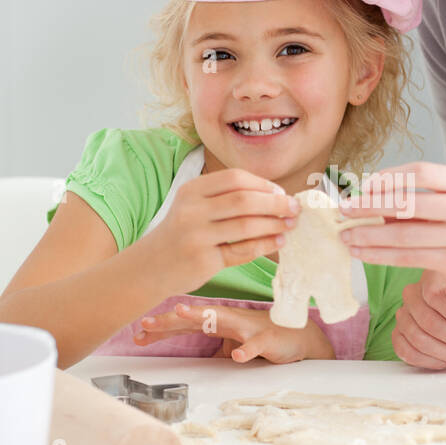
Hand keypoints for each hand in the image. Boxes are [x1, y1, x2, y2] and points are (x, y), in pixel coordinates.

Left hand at [133, 302, 333, 363]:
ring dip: (200, 317)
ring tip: (180, 314)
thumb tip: (184, 360)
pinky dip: (246, 351)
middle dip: (170, 320)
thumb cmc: (262, 338)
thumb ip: (209, 347)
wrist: (299, 338)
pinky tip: (236, 357)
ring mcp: (247, 327)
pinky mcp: (266, 338)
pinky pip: (255, 346)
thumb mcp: (230, 343)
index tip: (138, 335)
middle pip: (194, 318)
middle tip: (145, 322)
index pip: (184, 323)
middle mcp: (229, 319)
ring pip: (220, 319)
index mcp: (218, 322)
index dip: (162, 328)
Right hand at [138, 168, 299, 292]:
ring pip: (246, 226)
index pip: (235, 178)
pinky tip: (279, 241)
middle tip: (295, 208)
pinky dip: (265, 245)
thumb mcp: (193, 206)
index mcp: (192, 190)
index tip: (281, 192)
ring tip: (291, 225)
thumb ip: (226, 197)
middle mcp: (192, 210)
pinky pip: (243, 251)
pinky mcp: (204, 260)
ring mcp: (197, 236)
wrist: (150, 266)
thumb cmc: (182, 232)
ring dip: (275, 225)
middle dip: (276, 203)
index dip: (263, 184)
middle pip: (244, 200)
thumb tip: (275, 195)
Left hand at [337, 162, 445, 294]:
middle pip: (408, 203)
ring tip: (346, 235)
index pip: (422, 173)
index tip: (365, 185)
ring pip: (404, 234)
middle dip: (369, 206)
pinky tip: (362, 252)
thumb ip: (430, 198)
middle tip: (344, 208)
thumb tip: (376, 199)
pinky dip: (380, 255)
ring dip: (368, 235)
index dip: (389, 177)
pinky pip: (409, 257)